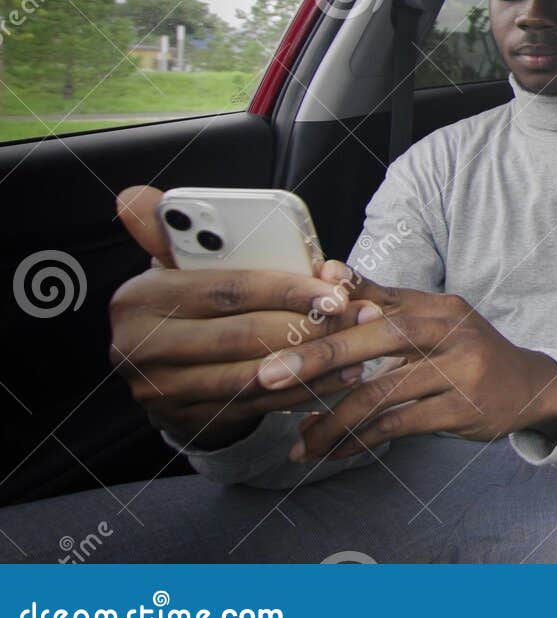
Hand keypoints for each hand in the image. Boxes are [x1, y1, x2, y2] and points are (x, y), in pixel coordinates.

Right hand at [107, 186, 360, 447]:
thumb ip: (171, 231)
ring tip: (358, 349)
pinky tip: (336, 377)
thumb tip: (135, 197)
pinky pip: (258, 406)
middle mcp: (142, 348)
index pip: (228, 290)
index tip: (337, 291)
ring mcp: (163, 390)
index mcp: (142, 299)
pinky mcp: (188, 421)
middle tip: (359, 318)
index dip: (287, 290)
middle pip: (244, 336)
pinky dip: (302, 392)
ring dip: (314, 364)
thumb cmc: (184, 302)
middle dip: (309, 326)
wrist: (159, 369)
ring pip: (255, 376)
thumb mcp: (173, 265)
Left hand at [269, 276, 556, 460]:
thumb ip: (382, 301)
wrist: (530, 387)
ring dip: (333, 421)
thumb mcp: (434, 320)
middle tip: (268, 376)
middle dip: (318, 357)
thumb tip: (328, 274)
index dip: (330, 307)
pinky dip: (359, 442)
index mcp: (436, 305)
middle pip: (378, 337)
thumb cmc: (467, 352)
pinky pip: (398, 426)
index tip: (283, 323)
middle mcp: (450, 331)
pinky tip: (333, 453)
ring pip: (382, 394)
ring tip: (299, 443)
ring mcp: (459, 371)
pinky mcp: (461, 410)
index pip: (375, 299)